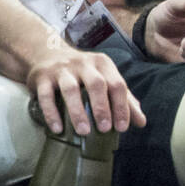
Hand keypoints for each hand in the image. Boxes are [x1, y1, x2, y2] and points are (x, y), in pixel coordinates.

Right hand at [28, 42, 144, 134]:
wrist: (48, 54)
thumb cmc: (83, 73)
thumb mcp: (105, 79)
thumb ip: (124, 99)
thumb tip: (142, 122)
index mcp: (103, 64)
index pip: (117, 84)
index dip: (122, 106)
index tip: (122, 127)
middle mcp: (84, 64)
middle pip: (96, 84)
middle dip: (102, 108)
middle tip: (105, 129)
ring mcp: (62, 70)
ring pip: (71, 89)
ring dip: (78, 112)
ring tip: (84, 132)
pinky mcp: (42, 77)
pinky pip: (46, 96)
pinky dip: (52, 113)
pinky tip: (58, 129)